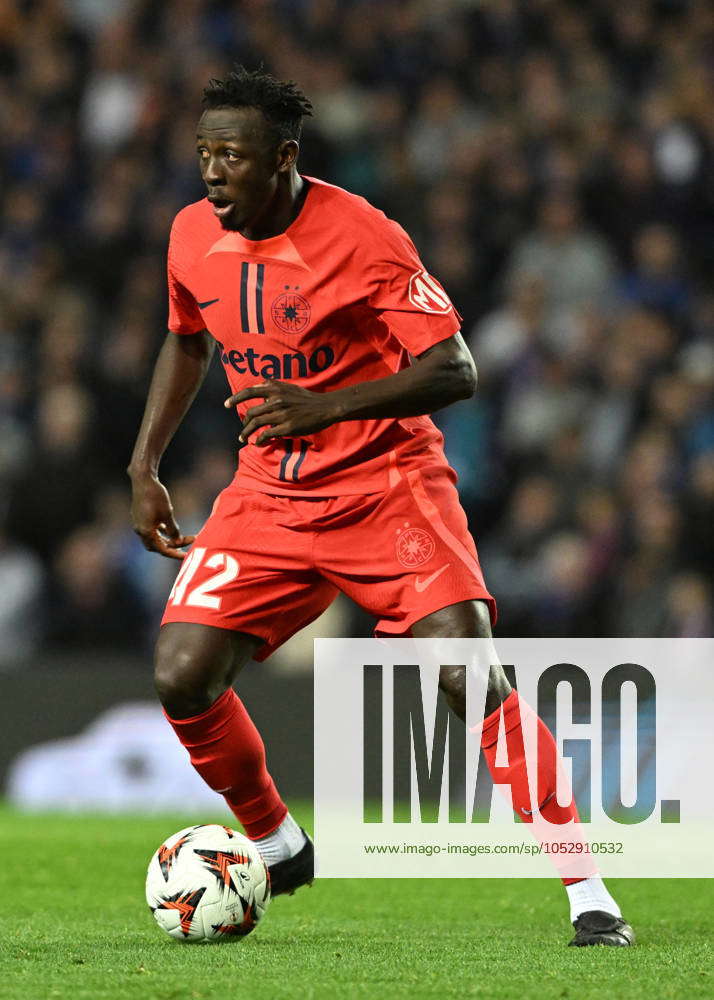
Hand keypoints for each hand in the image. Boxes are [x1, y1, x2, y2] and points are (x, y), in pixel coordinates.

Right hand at [130, 474, 194, 559]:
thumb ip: (173, 530)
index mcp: (146, 532)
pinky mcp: (140, 517)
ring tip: (181, 538)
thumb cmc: (156, 496)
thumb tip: (177, 542)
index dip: (175, 553)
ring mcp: (139, 523)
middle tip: (186, 546)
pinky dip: (161, 532)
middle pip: (156, 547)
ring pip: (153, 538)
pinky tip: (170, 528)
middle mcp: (140, 530)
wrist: (143, 480)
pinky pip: (151, 530)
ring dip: (166, 540)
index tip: (186, 555)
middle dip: (171, 548)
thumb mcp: (168, 514)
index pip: (162, 549)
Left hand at [225, 381, 340, 444]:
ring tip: (244, 438)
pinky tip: (258, 443)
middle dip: (244, 423)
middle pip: (251, 413)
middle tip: (242, 430)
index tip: (226, 404)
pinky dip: (260, 440)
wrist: (325, 407)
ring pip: (256, 424)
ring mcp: (281, 414)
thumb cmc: (307, 398)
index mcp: (275, 389)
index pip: (249, 392)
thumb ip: (274, 386)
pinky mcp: (287, 427)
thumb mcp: (289, 387)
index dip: (235, 399)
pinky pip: (267, 434)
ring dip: (247, 433)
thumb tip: (259, 386)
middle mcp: (276, 400)